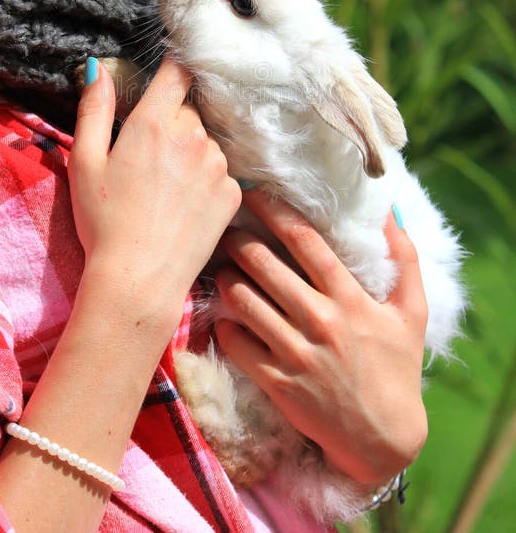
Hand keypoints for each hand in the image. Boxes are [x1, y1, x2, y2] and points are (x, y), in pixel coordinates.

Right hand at [68, 57, 241, 325]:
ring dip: (191, 152)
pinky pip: (220, 171)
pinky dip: (206, 180)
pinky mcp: (233, 192)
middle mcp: (193, 136)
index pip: (177, 72)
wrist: (138, 279)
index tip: (171, 70)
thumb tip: (98, 68)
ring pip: (206, 142)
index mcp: (154, 122)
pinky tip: (183, 205)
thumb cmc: (104, 221)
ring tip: (165, 189)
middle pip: (189, 111)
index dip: (174, 66)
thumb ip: (95, 108)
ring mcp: (218, 164)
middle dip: (172, 123)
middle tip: (148, 158)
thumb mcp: (85, 162)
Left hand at [214, 190, 427, 484]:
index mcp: (350, 299)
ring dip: (226, 278)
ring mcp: (296, 354)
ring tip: (221, 268)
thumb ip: (404, 260)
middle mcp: (321, 322)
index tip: (255, 194)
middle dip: (239, 240)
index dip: (275, 212)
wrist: (384, 438)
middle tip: (227, 229)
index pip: (305, 242)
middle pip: (265, 266)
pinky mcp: (277, 383)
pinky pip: (237, 344)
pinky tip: (224, 315)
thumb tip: (389, 213)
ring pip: (244, 302)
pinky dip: (224, 325)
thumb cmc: (397, 368)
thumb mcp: (412, 312)